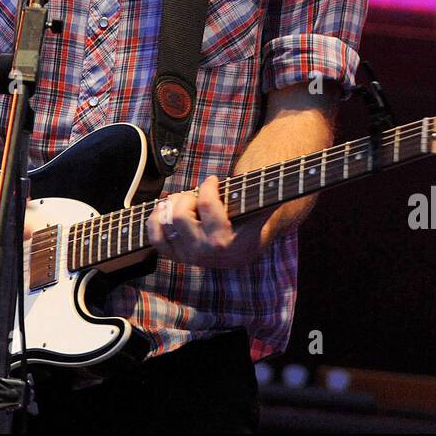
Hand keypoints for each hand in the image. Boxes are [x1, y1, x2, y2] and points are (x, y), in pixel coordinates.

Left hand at [145, 175, 267, 268]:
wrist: (242, 249)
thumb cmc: (250, 221)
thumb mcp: (262, 210)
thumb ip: (271, 198)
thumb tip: (281, 183)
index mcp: (226, 243)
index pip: (207, 205)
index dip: (209, 186)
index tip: (214, 179)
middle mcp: (204, 253)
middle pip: (179, 215)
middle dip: (188, 197)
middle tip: (198, 193)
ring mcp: (187, 256)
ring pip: (165, 222)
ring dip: (172, 205)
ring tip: (185, 200)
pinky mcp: (175, 256)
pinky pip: (154, 236)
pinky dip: (155, 219)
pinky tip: (166, 209)